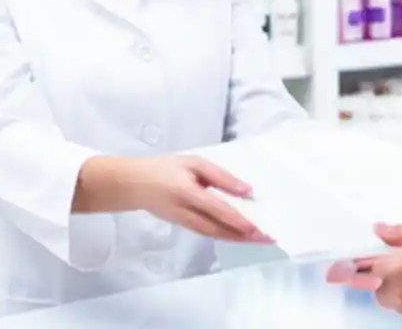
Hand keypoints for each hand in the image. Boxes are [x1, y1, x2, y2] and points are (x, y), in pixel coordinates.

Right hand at [78, 155, 270, 242]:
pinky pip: (209, 233)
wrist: (133, 185)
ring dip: (239, 239)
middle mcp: (185, 211)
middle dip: (244, 235)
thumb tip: (244, 189)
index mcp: (186, 192)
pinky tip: (241, 235)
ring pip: (215, 234)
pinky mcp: (184, 225)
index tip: (256, 226)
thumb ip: (219, 176)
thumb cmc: (165, 169)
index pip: (216, 209)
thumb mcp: (193, 163)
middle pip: (218, 228)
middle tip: (268, 238)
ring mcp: (183, 221)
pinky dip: (227, 236)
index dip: (236, 219)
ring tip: (260, 239)